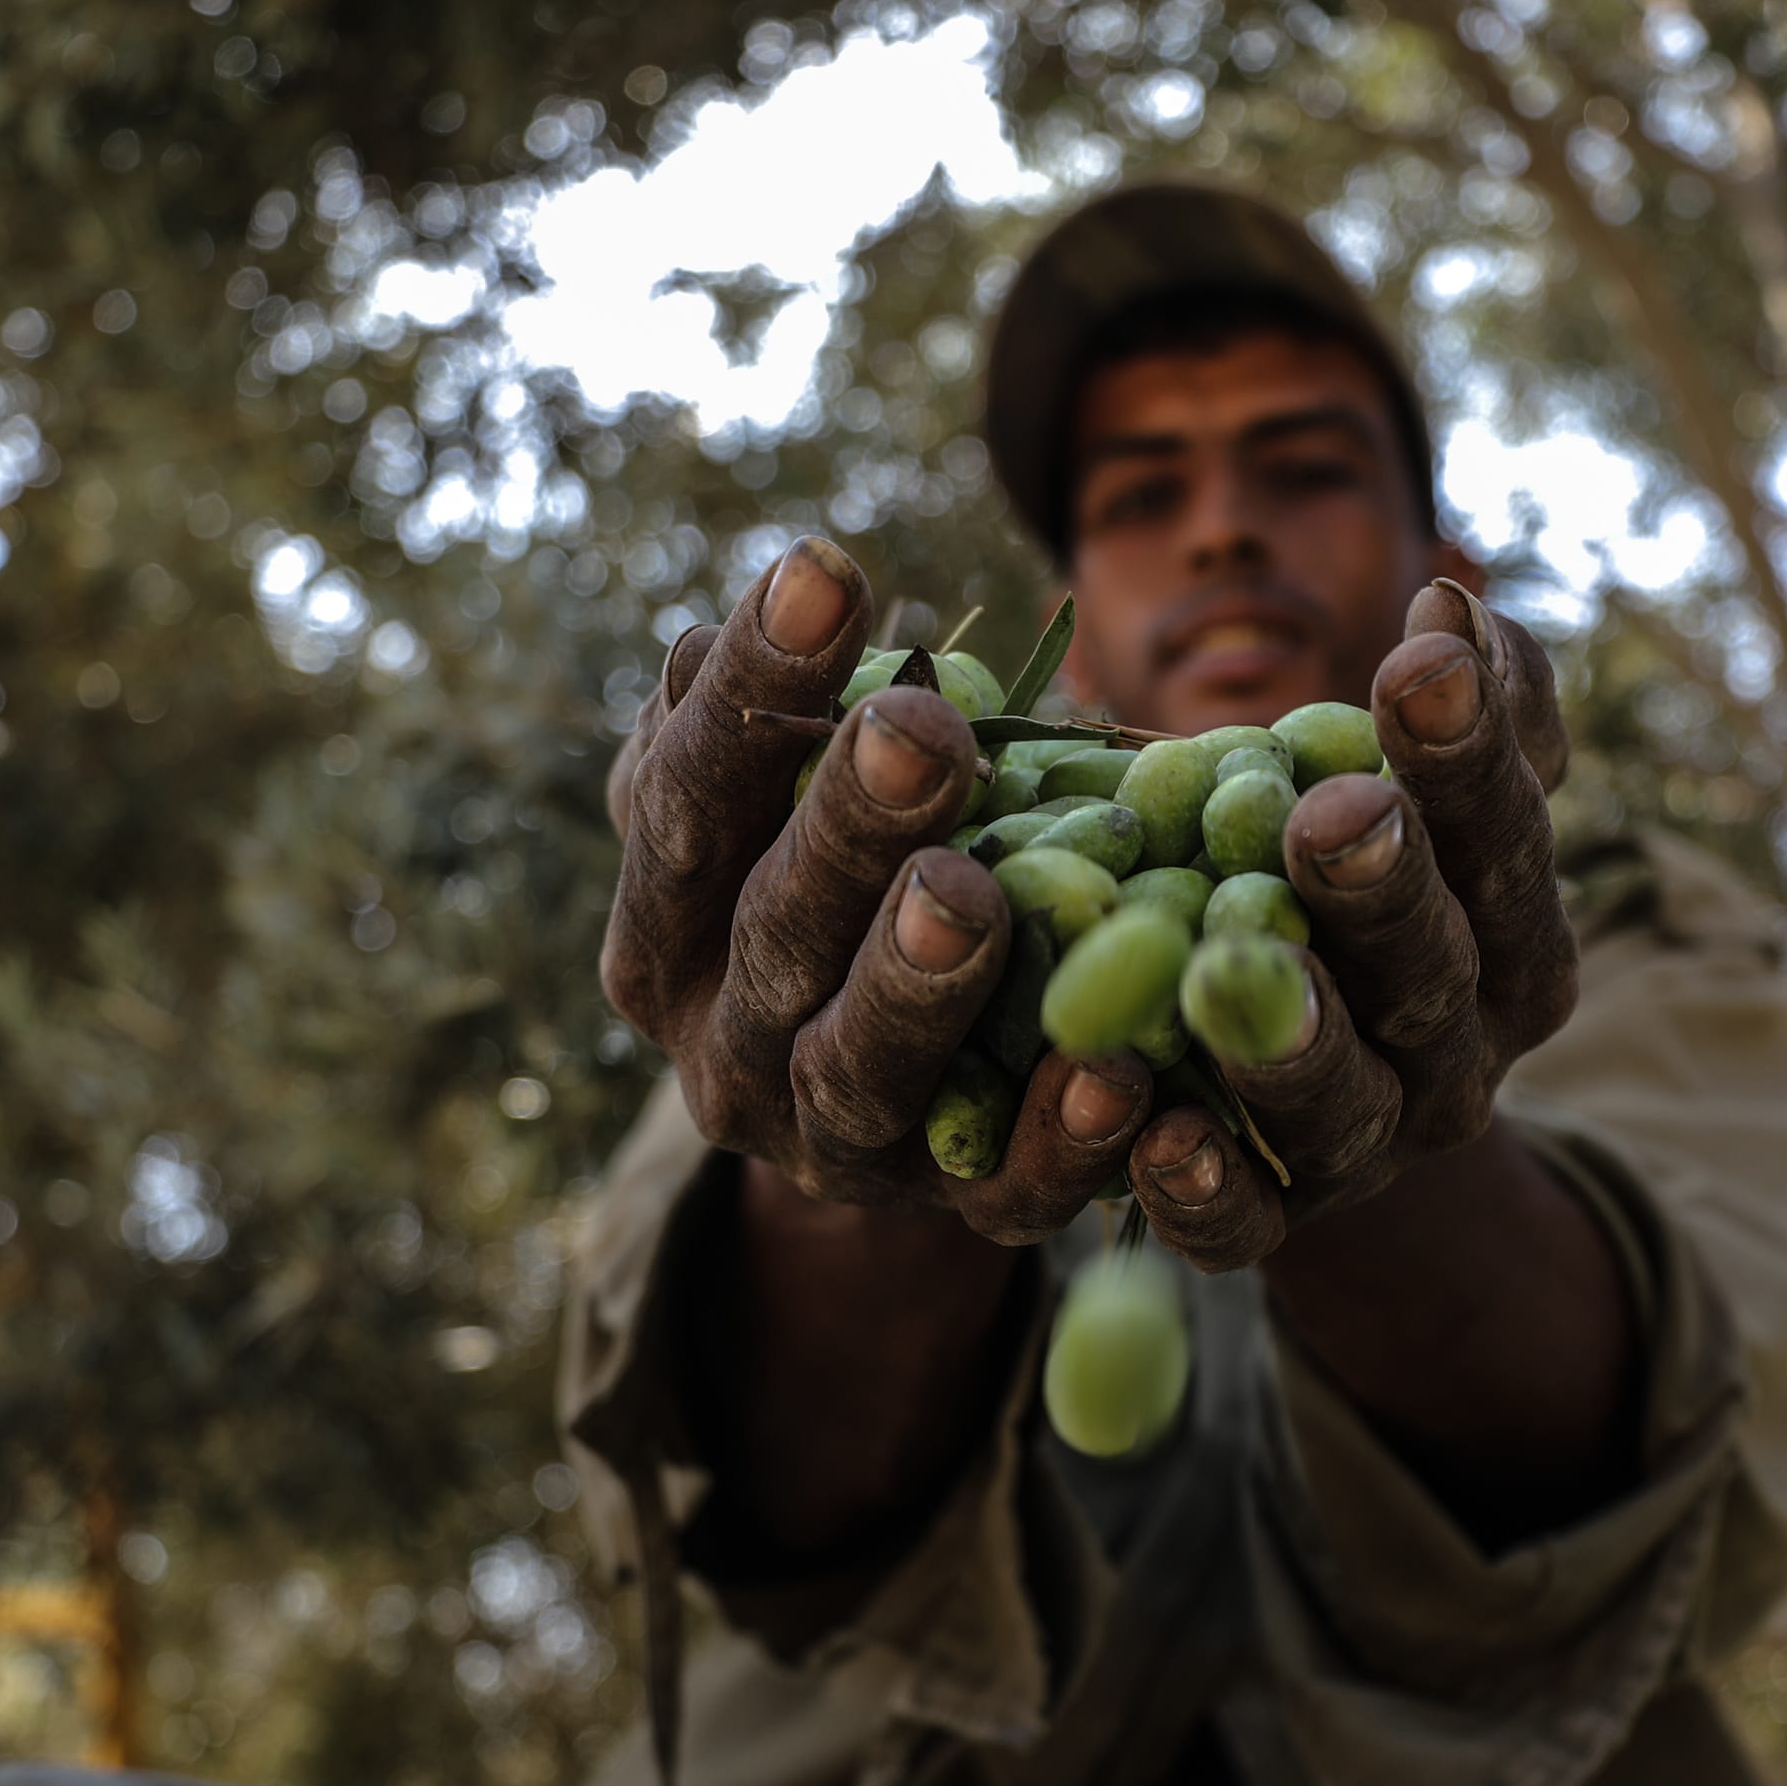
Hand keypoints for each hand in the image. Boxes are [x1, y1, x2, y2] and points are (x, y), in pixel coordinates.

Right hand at [601, 535, 1160, 1241]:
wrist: (880, 1117)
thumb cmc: (834, 900)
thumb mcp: (776, 813)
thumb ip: (765, 725)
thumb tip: (769, 605)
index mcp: (664, 928)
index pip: (689, 796)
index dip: (754, 691)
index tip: (829, 569)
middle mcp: (719, 1046)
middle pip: (774, 932)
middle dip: (846, 828)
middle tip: (920, 732)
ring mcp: (826, 1144)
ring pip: (857, 1070)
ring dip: (914, 983)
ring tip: (971, 896)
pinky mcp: (947, 1216)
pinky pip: (1003, 1193)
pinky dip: (1058, 1139)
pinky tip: (1122, 1076)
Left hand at [1124, 581, 1579, 1271]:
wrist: (1327, 1091)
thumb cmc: (1368, 886)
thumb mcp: (1426, 790)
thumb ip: (1467, 700)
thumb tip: (1455, 602)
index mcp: (1515, 935)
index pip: (1504, 836)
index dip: (1468, 755)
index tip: (1418, 655)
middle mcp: (1460, 1052)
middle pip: (1432, 972)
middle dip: (1383, 890)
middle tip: (1332, 813)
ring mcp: (1369, 1147)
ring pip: (1339, 1102)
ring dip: (1289, 1038)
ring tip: (1231, 972)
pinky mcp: (1272, 1224)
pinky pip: (1240, 1224)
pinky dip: (1202, 1188)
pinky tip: (1151, 1137)